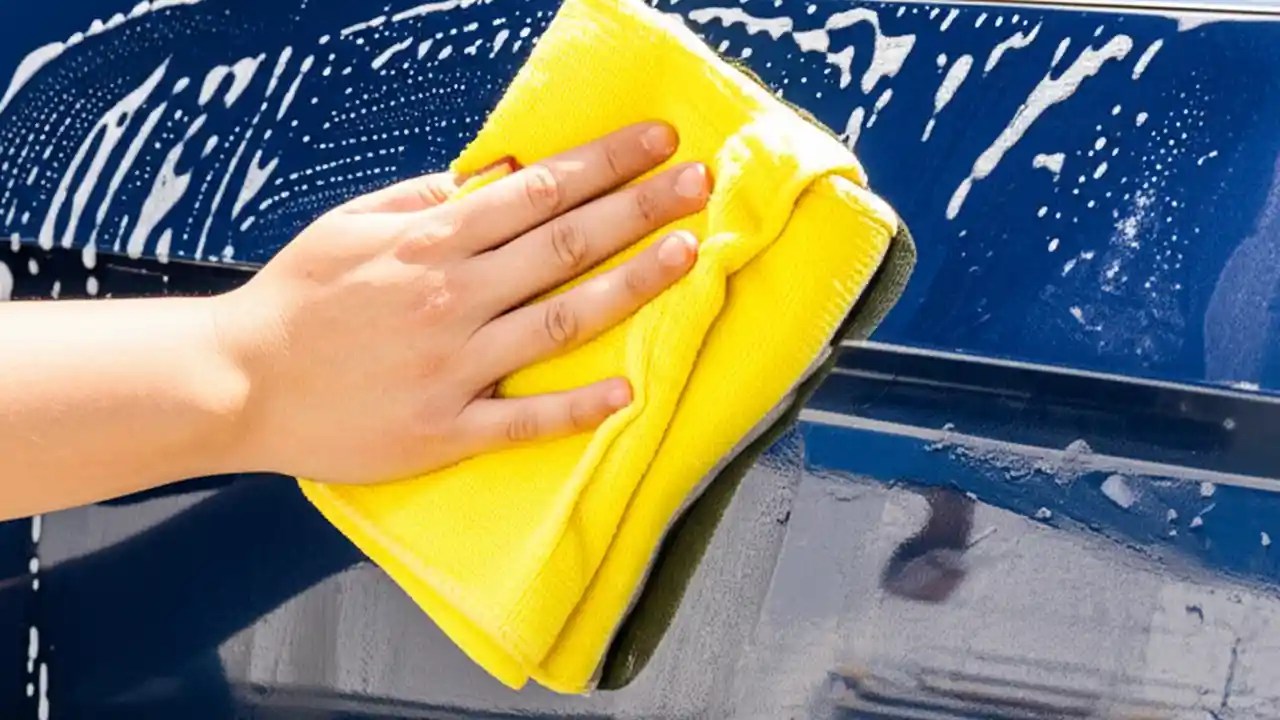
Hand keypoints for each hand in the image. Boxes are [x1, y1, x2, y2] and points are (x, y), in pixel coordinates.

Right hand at [214, 122, 709, 483]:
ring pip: (561, 321)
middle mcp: (453, 297)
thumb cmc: (295, 299)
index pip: (539, 190)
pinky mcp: (443, 428)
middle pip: (566, 244)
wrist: (238, 382)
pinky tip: (628, 392)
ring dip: (632, 286)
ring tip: (687, 256)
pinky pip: (524, 420)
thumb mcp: (350, 225)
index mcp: (431, 243)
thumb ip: (424, 199)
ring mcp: (453, 366)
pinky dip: (577, 408)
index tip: (658, 141)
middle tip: (700, 182)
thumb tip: (492, 176)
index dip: (605, 162)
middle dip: (641, 207)